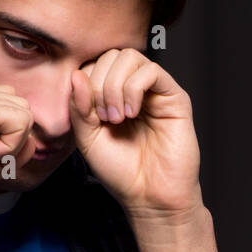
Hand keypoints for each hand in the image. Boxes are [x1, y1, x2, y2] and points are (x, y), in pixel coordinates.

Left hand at [69, 48, 201, 219]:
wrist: (149, 196)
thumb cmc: (122, 172)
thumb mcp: (88, 139)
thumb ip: (79, 108)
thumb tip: (76, 75)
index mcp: (112, 97)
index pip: (95, 65)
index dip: (85, 84)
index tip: (88, 116)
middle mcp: (134, 90)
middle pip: (112, 55)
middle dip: (99, 82)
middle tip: (104, 117)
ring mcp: (155, 92)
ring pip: (130, 57)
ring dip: (115, 85)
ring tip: (117, 117)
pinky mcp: (174, 98)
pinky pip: (151, 71)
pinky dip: (134, 88)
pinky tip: (132, 113)